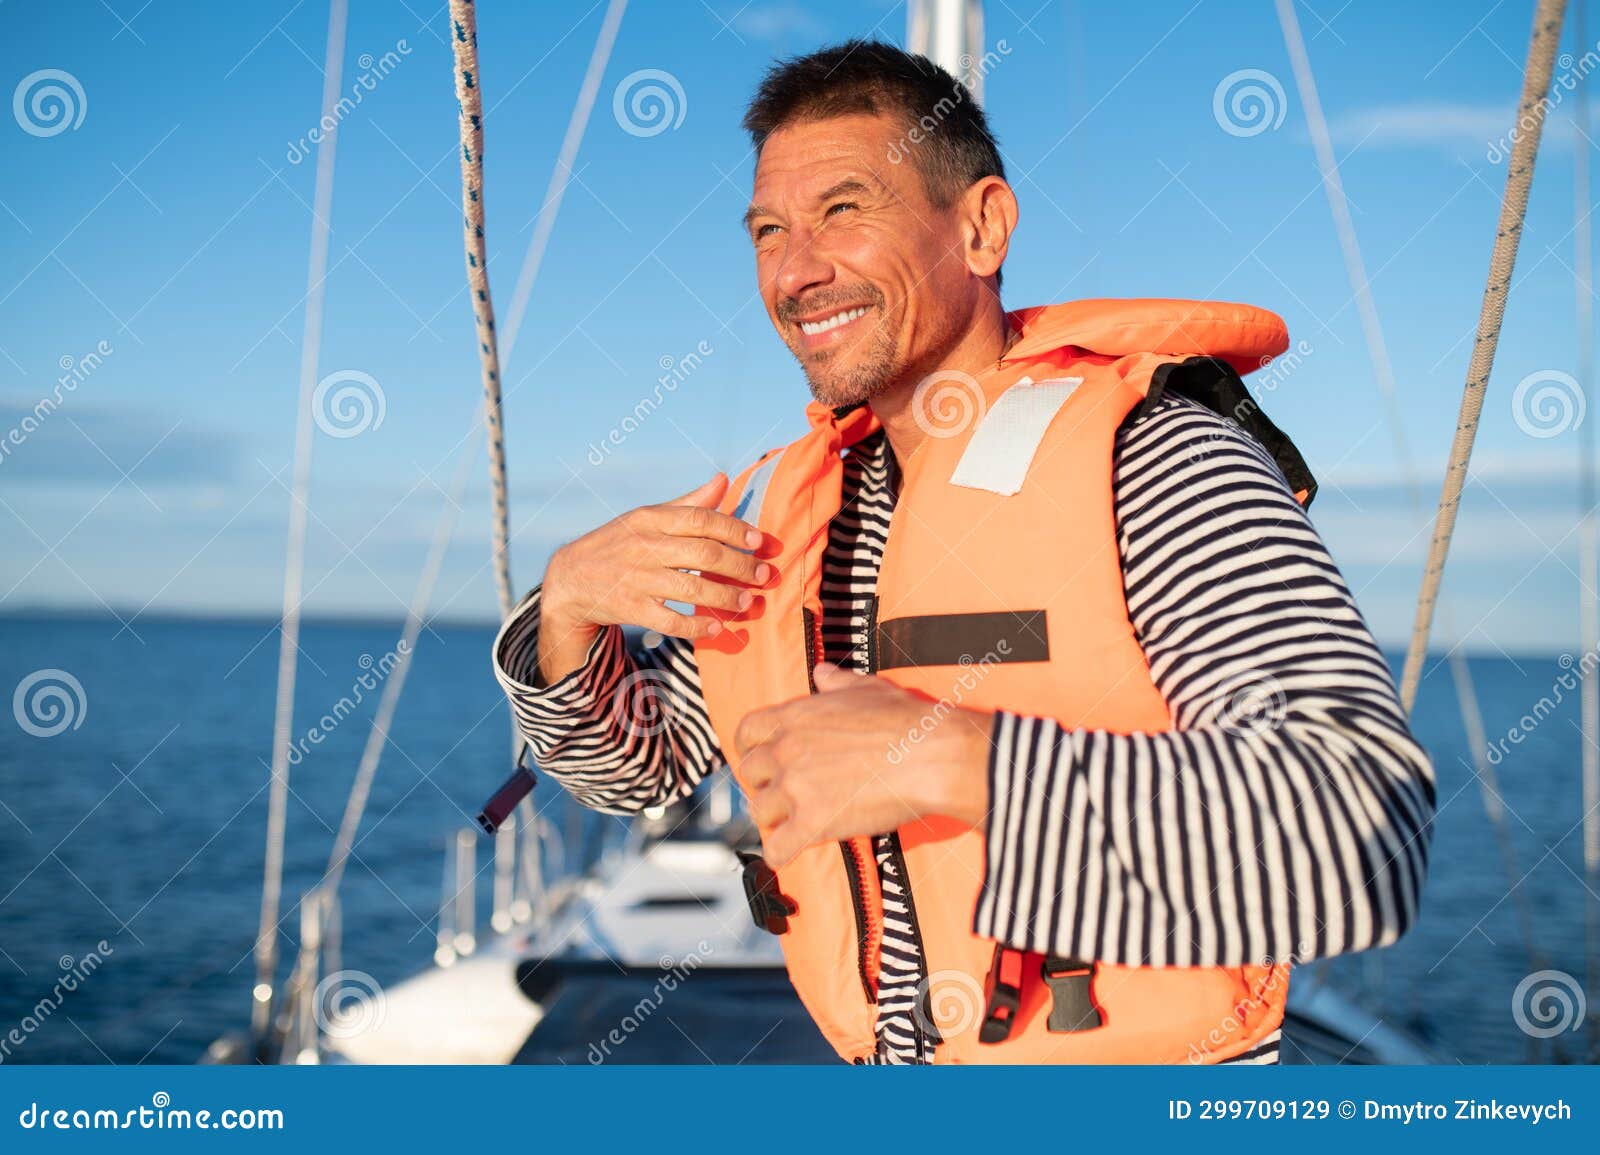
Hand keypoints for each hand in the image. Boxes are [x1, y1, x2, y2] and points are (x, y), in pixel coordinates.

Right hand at [537, 474, 771, 684]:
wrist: (570, 579)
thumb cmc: (620, 543)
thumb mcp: (647, 517)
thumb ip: (688, 503)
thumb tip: (724, 479)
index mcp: (652, 519)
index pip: (702, 519)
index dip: (735, 529)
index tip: (760, 541)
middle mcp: (645, 546)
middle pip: (704, 553)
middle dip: (740, 565)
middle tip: (764, 575)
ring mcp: (637, 578)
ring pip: (691, 588)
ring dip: (726, 597)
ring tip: (749, 602)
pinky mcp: (631, 608)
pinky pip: (670, 620)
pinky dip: (696, 626)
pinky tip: (718, 628)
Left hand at [734, 661, 993, 864]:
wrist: (929, 756)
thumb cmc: (905, 720)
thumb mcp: (867, 688)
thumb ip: (837, 681)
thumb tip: (821, 673)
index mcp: (795, 716)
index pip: (747, 732)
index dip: (750, 748)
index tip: (760, 757)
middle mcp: (786, 750)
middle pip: (749, 774)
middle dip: (764, 784)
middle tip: (784, 791)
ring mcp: (795, 788)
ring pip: (759, 811)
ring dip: (774, 817)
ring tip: (791, 821)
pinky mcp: (812, 823)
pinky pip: (776, 847)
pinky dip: (780, 852)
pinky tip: (790, 850)